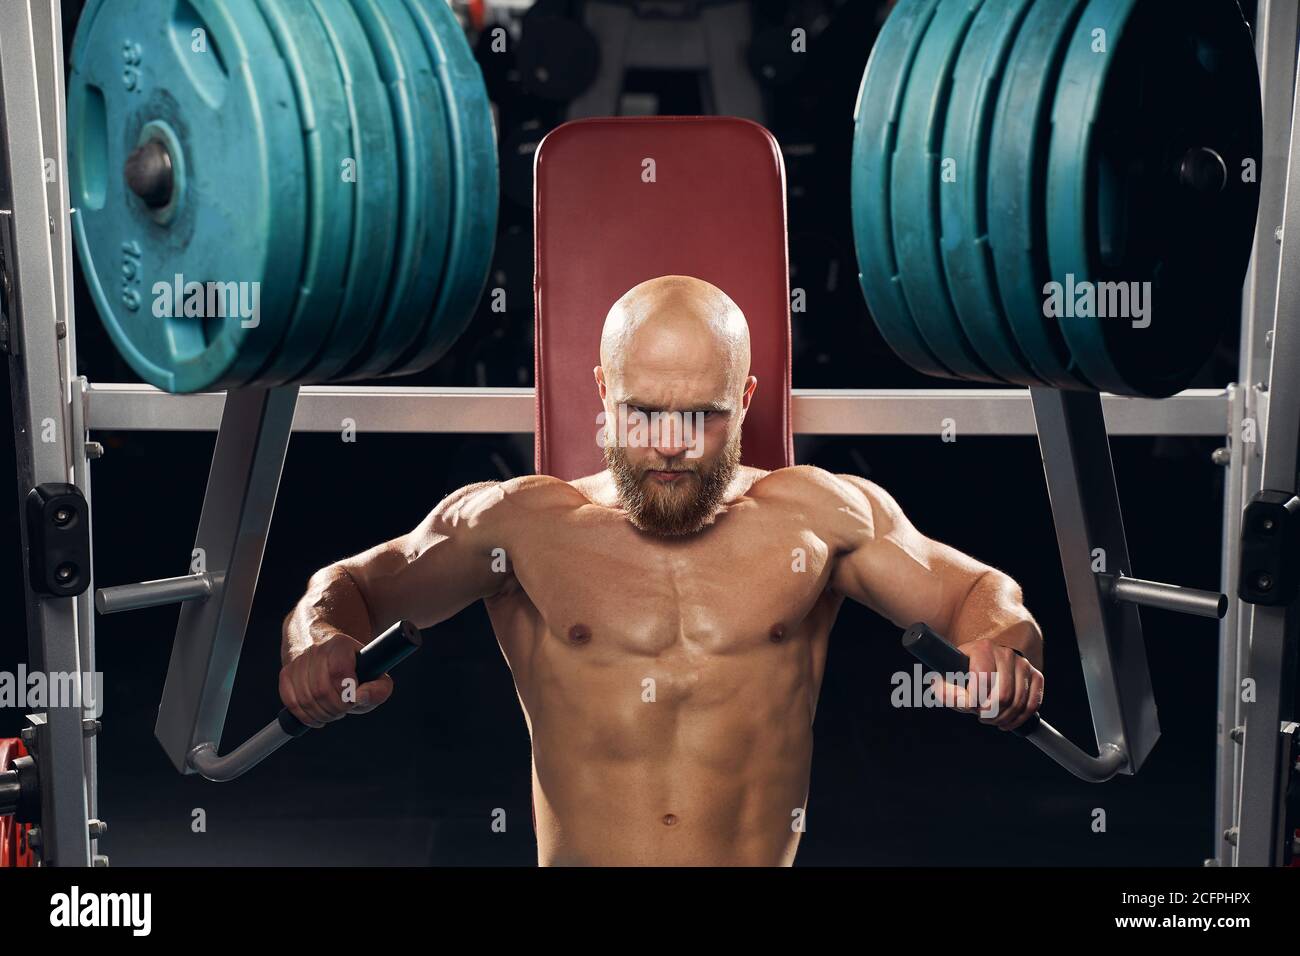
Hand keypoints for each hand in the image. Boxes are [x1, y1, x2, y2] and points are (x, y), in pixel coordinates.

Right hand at [278, 632, 393, 728]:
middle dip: (335, 709)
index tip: (353, 701)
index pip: (339, 672)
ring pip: (305, 699)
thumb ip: (379, 689)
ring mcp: (298, 661)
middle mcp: (316, 650)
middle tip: (343, 710)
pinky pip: (291, 702)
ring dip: (321, 715)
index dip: (347, 694)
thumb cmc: (354, 668)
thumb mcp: (375, 675)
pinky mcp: (286, 673)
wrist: (325, 647)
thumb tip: (360, 697)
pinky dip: (305, 716)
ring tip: (332, 713)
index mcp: (340, 645)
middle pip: (321, 689)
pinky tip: (317, 718)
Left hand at [930, 638, 1043, 731]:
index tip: (969, 705)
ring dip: (1003, 718)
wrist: (982, 664)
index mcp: (983, 648)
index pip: (983, 680)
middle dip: (990, 713)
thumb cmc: (962, 674)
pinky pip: (1033, 704)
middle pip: (1003, 695)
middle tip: (981, 715)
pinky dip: (1019, 718)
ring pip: (1018, 702)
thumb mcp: (946, 680)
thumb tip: (963, 701)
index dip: (975, 700)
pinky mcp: (1035, 675)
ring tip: (991, 718)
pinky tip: (1006, 721)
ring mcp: (1023, 664)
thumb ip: (945, 691)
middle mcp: (1006, 653)